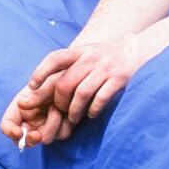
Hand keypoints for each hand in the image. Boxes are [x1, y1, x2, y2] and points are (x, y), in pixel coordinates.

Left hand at [0, 34, 146, 148]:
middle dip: (58, 102)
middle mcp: (91, 57)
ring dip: (74, 111)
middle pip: (66, 82)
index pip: (54, 58)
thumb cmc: (106, 57)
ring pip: (81, 93)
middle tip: (59, 112)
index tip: (31, 86)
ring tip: (73, 118)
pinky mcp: (119, 79)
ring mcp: (105, 68)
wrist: (137, 50)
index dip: (40, 72)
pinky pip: (100, 99)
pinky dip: (93, 110)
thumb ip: (70, 66)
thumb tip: (41, 86)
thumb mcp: (87, 53)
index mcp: (80, 51)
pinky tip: (91, 114)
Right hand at [0, 81, 69, 147]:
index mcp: (20, 108)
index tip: (18, 132)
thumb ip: (35, 95)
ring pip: (46, 138)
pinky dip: (64, 123)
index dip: (10, 131)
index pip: (7, 125)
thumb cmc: (59, 77)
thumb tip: (21, 104)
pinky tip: (66, 110)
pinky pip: (61, 134)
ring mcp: (46, 125)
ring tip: (56, 107)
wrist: (78, 77)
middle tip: (37, 136)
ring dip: (52, 124)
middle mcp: (31, 119)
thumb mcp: (46, 83)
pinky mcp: (61, 128)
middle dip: (30, 139)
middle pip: (24, 140)